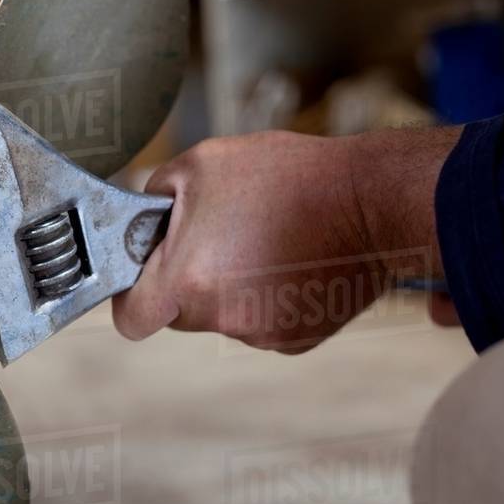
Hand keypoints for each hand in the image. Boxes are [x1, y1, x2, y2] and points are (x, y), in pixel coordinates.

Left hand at [112, 128, 458, 352]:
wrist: (371, 200)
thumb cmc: (286, 177)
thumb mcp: (201, 164)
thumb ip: (153, 196)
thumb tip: (141, 219)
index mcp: (186, 280)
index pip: (132, 318)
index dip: (133, 295)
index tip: (148, 273)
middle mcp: (221, 316)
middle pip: (179, 314)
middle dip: (188, 281)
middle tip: (217, 238)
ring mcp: (261, 333)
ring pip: (223, 316)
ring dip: (232, 287)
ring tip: (263, 240)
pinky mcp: (296, 339)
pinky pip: (263, 322)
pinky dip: (269, 298)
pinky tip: (290, 259)